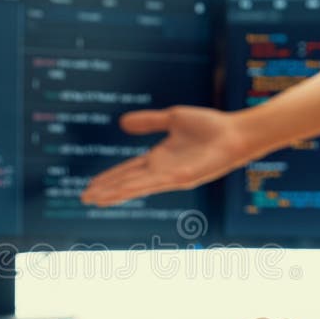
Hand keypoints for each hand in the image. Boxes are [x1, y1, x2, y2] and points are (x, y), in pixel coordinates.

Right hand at [80, 106, 250, 206]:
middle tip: (84, 197)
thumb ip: (149, 122)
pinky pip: (150, 184)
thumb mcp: (173, 118)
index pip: (128, 170)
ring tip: (93, 200)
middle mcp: (162, 171)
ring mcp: (170, 177)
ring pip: (134, 187)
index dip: (109, 177)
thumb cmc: (211, 126)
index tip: (91, 185)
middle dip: (106, 190)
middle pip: (127, 182)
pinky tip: (117, 193)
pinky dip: (131, 189)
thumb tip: (123, 123)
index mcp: (160, 158)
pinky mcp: (179, 178)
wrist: (235, 133)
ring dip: (113, 194)